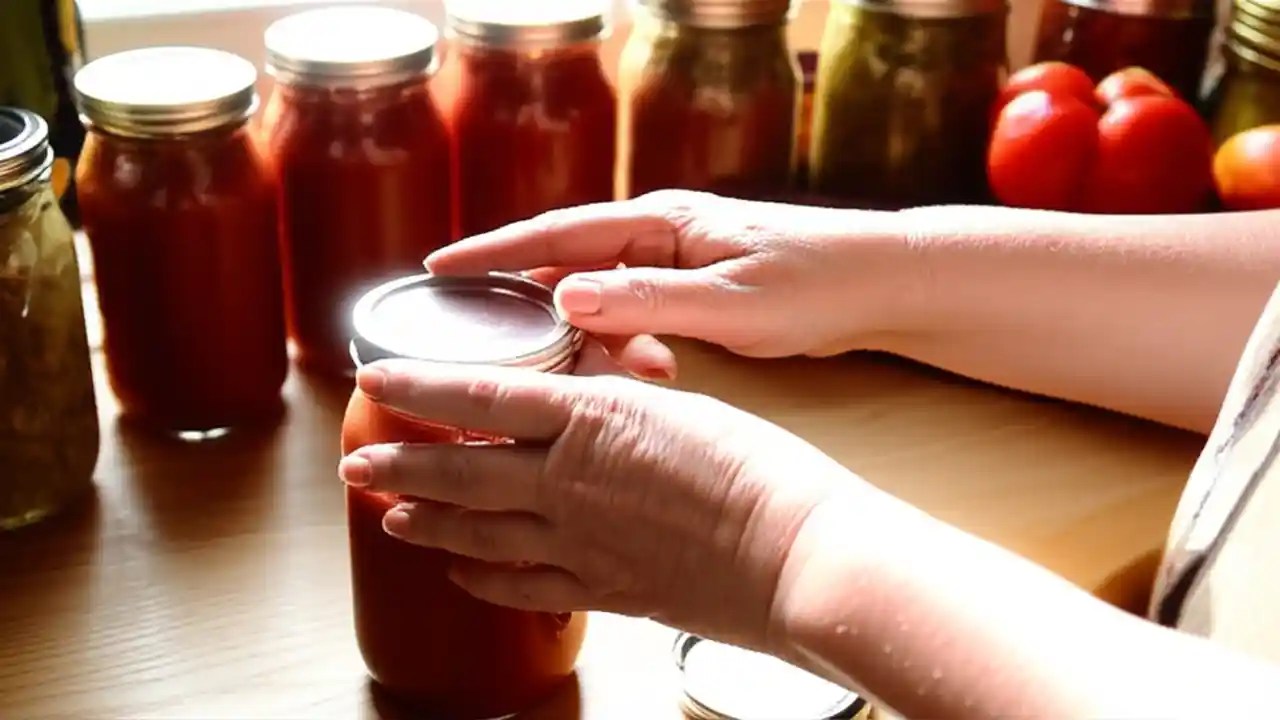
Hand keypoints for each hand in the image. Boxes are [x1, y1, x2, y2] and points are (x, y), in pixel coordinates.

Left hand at [336, 339, 862, 650]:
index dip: (419, 387)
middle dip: (401, 465)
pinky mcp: (601, 589)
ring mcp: (578, 542)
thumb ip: (618, 398)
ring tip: (391, 518)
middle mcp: (567, 481)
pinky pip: (522, 587)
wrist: (796, 554)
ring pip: (478, 533)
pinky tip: (461, 577)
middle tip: (358, 463)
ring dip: (427, 525)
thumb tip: (579, 387)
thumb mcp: (681, 406)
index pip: (480, 395)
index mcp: (589, 418)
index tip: (376, 379)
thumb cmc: (758, 469)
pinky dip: (483, 581)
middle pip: (461, 471)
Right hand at [425, 190, 909, 358]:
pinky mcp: (694, 290)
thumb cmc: (814, 282)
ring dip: (596, 341)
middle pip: (571, 269)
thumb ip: (647, 300)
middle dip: (537, 310)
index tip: (438, 269)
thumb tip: (567, 299)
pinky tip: (651, 377)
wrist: (879, 283)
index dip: (494, 253)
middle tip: (499, 351)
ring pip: (605, 301)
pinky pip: (638, 318)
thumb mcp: (728, 301)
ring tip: (603, 377)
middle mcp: (659, 234)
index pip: (558, 234)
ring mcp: (675, 261)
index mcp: (660, 223)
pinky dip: (632, 348)